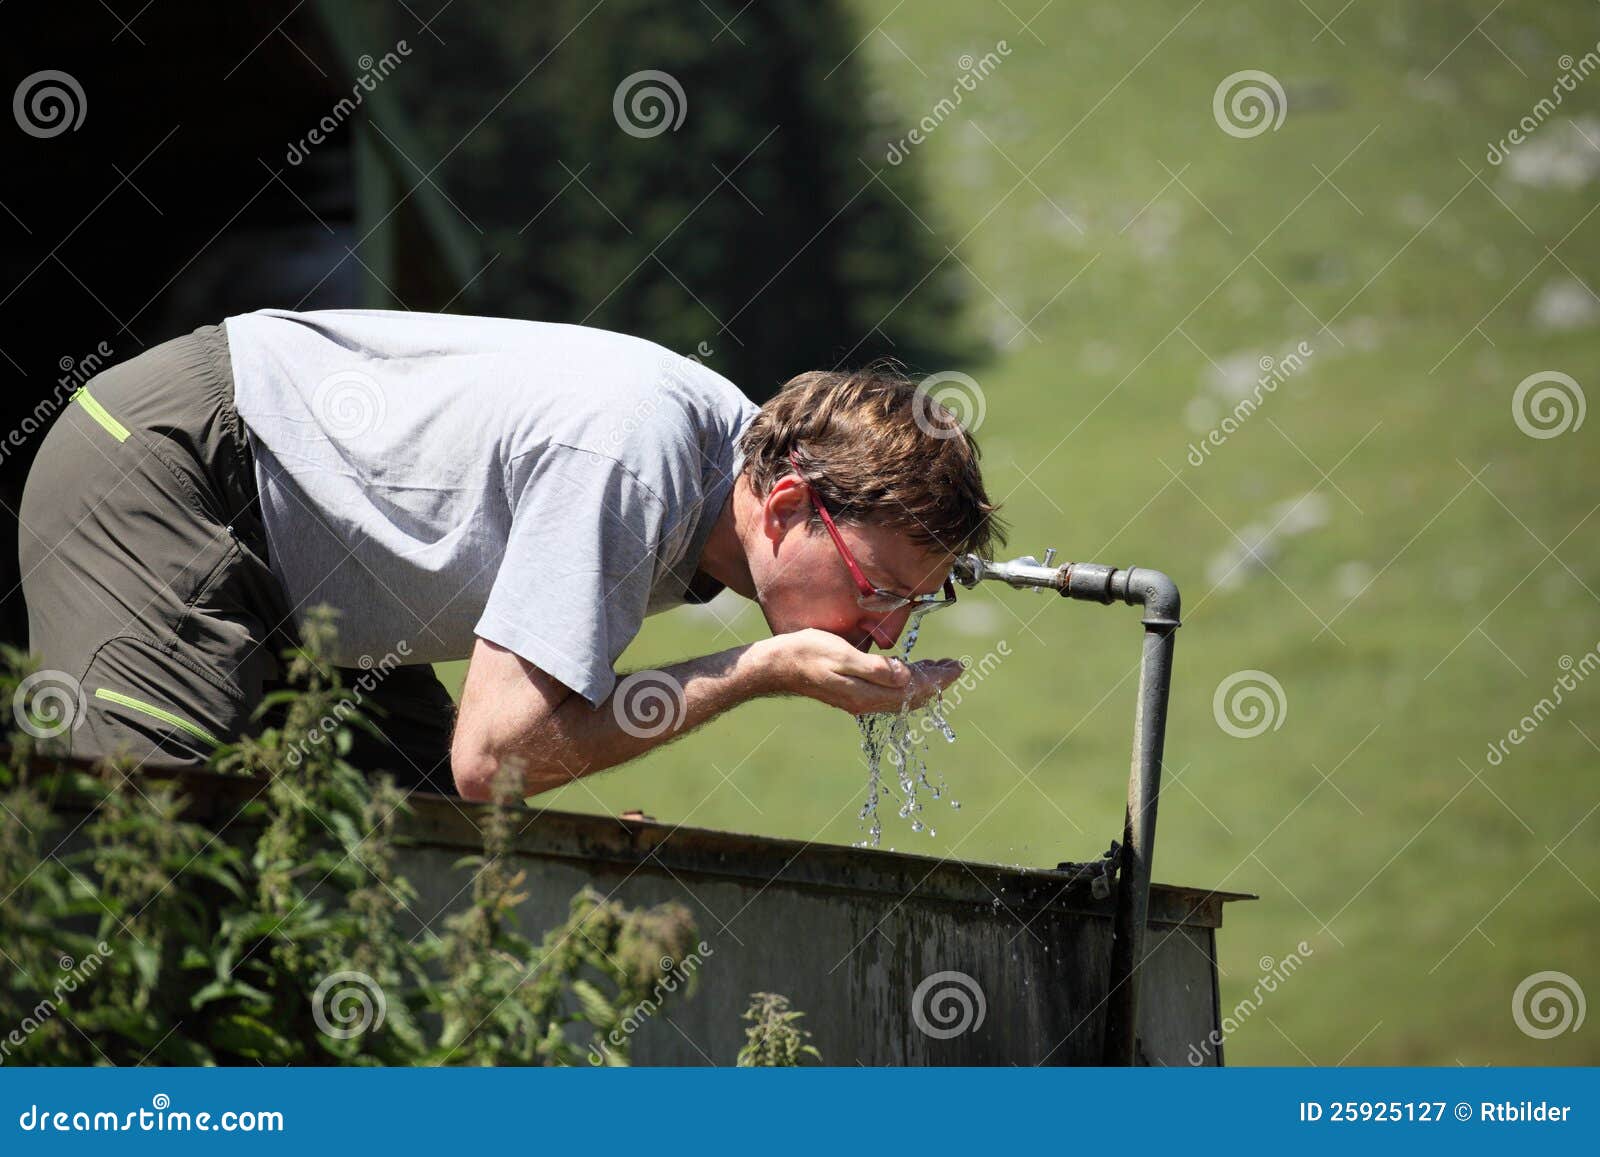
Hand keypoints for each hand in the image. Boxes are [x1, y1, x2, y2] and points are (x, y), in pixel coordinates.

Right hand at [758, 628, 963, 715]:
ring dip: (924, 682)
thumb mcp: (842, 654)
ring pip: (902, 695)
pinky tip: (910, 673)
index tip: (958, 667)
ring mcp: (859, 700)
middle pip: (912, 696)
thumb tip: (904, 678)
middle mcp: (866, 702)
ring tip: (941, 668)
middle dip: (937, 681)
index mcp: (867, 694)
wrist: (777, 666)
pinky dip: (907, 682)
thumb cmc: (807, 653)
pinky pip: (890, 692)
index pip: (914, 690)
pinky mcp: (853, 693)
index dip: (939, 679)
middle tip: (957, 666)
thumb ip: (874, 668)